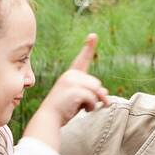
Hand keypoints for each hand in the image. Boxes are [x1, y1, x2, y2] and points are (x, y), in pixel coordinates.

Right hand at [25, 33, 109, 151]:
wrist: (48, 119)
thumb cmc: (62, 111)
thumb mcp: (79, 99)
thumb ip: (91, 93)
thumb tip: (105, 94)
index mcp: (70, 75)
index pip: (82, 59)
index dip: (89, 47)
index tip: (93, 35)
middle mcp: (70, 75)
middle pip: (96, 82)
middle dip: (96, 96)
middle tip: (84, 105)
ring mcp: (71, 82)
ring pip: (96, 89)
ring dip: (94, 102)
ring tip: (83, 108)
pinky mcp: (74, 90)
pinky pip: (93, 97)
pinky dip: (91, 106)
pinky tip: (82, 110)